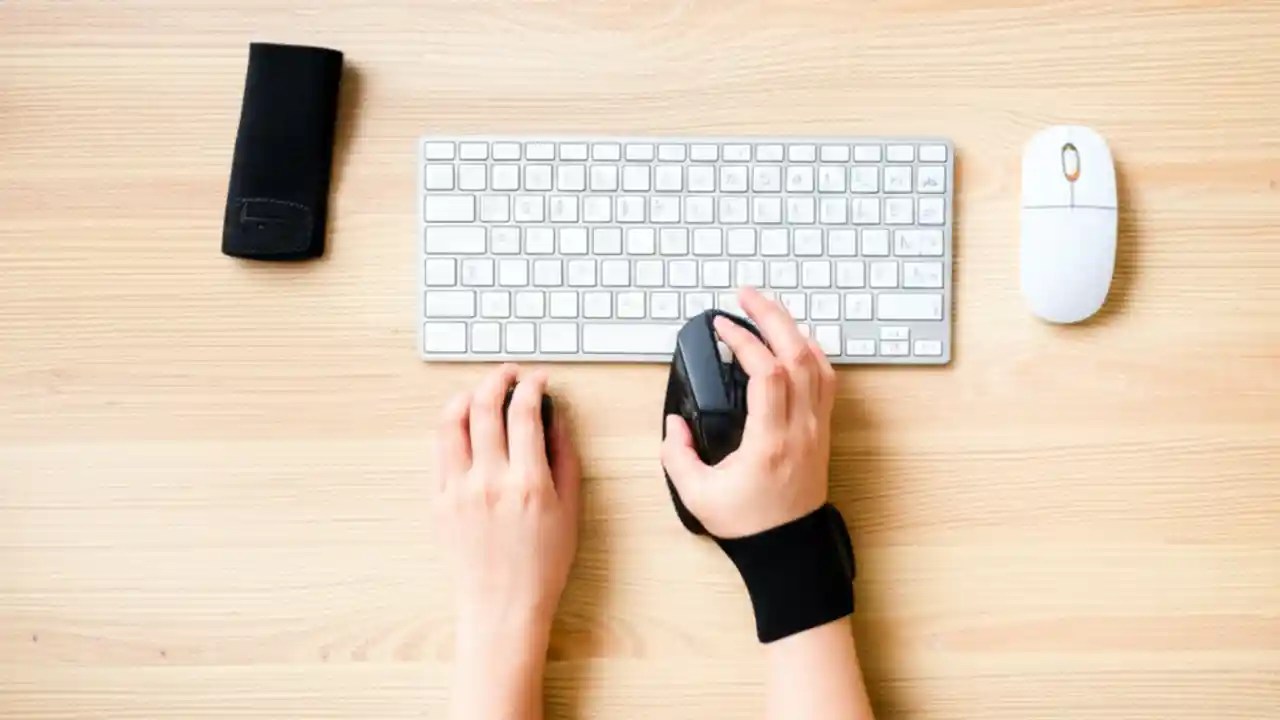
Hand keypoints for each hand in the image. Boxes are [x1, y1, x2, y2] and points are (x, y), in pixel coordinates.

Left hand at [434, 364, 581, 639]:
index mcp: (528, 482)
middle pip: (484, 406)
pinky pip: (439, 449)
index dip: (531, 386)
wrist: (502, 606)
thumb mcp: (570, 510)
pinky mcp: (438, 499)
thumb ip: (564, 458)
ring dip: (467, 395)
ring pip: (452, 420)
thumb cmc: (541, 566)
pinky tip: (463, 423)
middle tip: (508, 374)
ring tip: (480, 391)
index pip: (524, 412)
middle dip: (498, 379)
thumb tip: (556, 418)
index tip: (537, 379)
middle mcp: (489, 480)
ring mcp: (458, 489)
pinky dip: (451, 426)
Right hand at [662, 286, 835, 537]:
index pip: (769, 374)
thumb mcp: (698, 495)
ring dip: (792, 329)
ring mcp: (816, 428)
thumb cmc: (749, 525)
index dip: (746, 342)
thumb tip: (676, 423)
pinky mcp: (821, 431)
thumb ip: (678, 455)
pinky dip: (811, 352)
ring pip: (817, 363)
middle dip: (772, 317)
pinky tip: (794, 341)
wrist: (789, 549)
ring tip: (767, 310)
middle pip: (798, 355)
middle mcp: (800, 429)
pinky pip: (825, 380)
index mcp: (771, 441)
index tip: (723, 327)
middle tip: (746, 296)